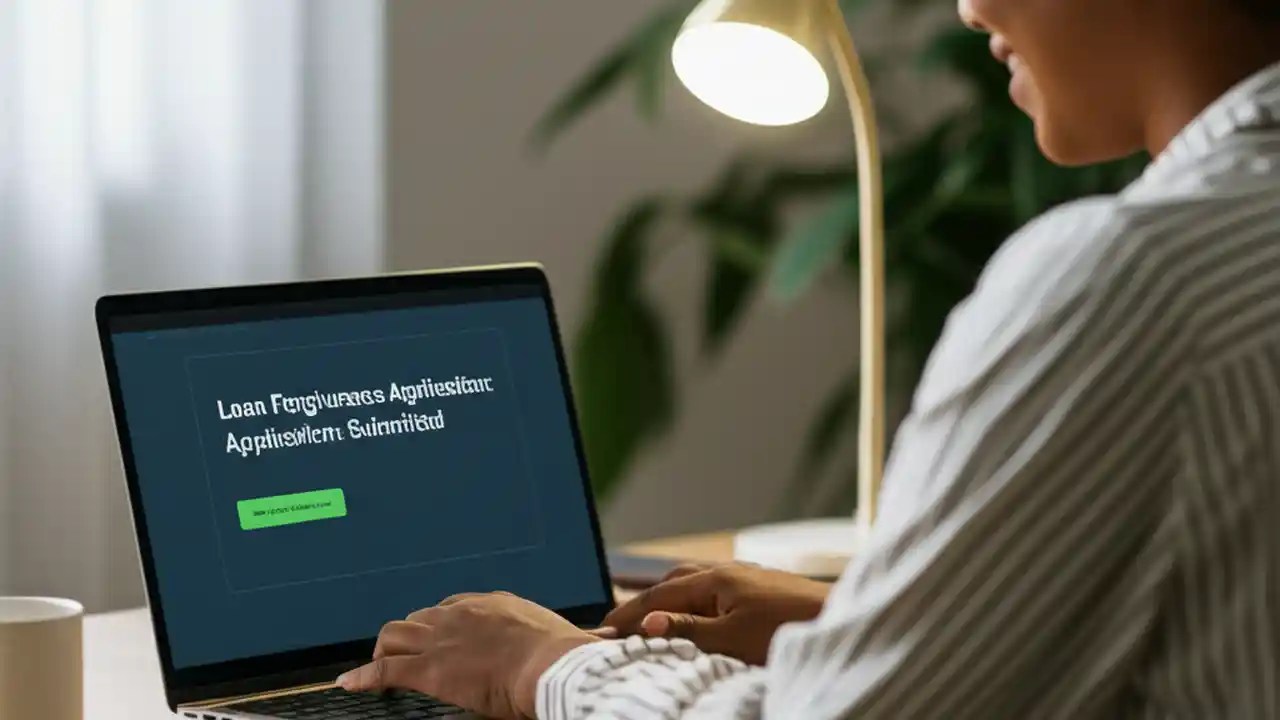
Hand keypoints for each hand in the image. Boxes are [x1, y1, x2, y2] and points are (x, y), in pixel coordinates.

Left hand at [337, 592, 598, 718]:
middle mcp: (462, 614)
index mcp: (494, 605)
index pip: (455, 607)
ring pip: (394, 635)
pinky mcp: (429, 670)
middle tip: (409, 655)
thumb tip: (604, 641)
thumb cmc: (566, 659)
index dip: (443, 624)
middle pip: (420, 618)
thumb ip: (574, 639)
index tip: (443, 637)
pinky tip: (350, 685)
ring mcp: (443, 640)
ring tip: (377, 666)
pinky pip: (385, 671)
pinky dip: (364, 678)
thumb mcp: (569, 640)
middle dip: (412, 636)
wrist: (552, 667)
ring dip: (383, 651)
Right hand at [599, 563, 830, 664]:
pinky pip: (715, 588)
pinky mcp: (762, 588)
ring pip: (695, 582)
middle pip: (673, 581)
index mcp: (715, 578)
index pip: (658, 595)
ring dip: (669, 597)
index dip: (627, 613)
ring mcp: (746, 577)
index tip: (601, 630)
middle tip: (619, 623)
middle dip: (644, 600)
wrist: (840, 620)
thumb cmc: (789, 630)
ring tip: (651, 617)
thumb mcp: (733, 639)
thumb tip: (646, 620)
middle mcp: (728, 571)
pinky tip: (699, 611)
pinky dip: (693, 599)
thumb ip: (688, 629)